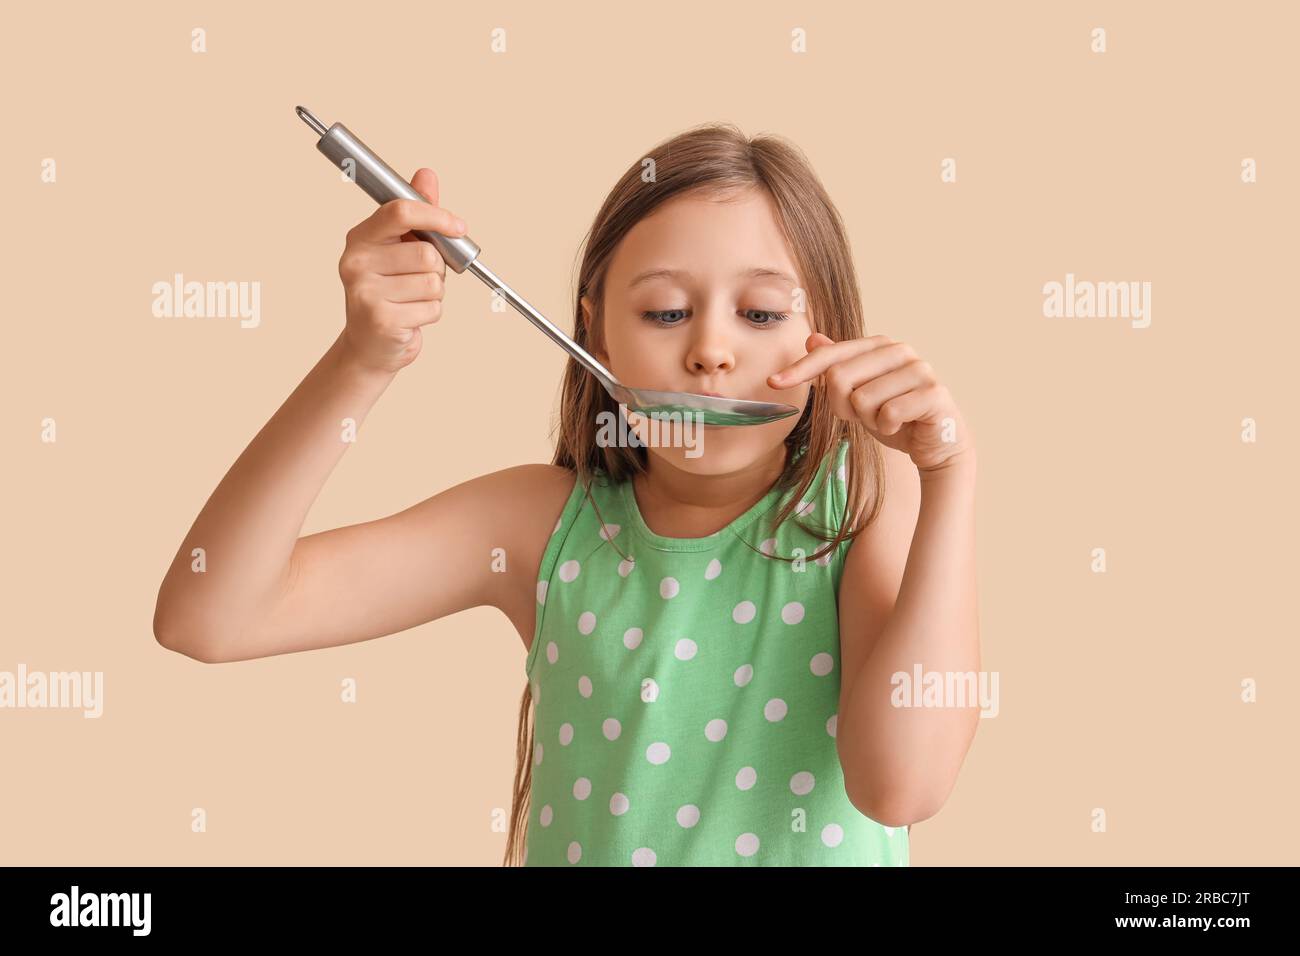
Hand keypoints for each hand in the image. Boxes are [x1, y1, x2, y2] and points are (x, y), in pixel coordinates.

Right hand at [336, 167, 467, 373]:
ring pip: (433, 283)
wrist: (371, 345)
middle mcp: (356, 262)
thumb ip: (416, 215)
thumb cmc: (390, 291)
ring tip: (412, 299)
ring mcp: (365, 292)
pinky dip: (431, 314)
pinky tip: (411, 317)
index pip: (400, 212)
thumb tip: (426, 174)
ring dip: (435, 294)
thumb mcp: (400, 249)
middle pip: (427, 253)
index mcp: (360, 238)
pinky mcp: (381, 320)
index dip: (436, 216)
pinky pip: (432, 308)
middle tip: (419, 279)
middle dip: (436, 269)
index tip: (459, 226)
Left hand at [768, 332, 974, 474]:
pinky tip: (900, 426)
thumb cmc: (895, 416)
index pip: (830, 354)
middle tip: (863, 415)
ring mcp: (920, 370)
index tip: (773, 382)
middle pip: (841, 377)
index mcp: (879, 345)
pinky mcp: (933, 393)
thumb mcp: (859, 393)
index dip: (800, 369)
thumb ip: (839, 366)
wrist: (936, 443)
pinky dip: (887, 428)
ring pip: (863, 399)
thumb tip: (812, 338)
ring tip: (886, 420)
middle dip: (843, 406)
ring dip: (868, 420)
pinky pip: (888, 413)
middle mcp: (900, 351)